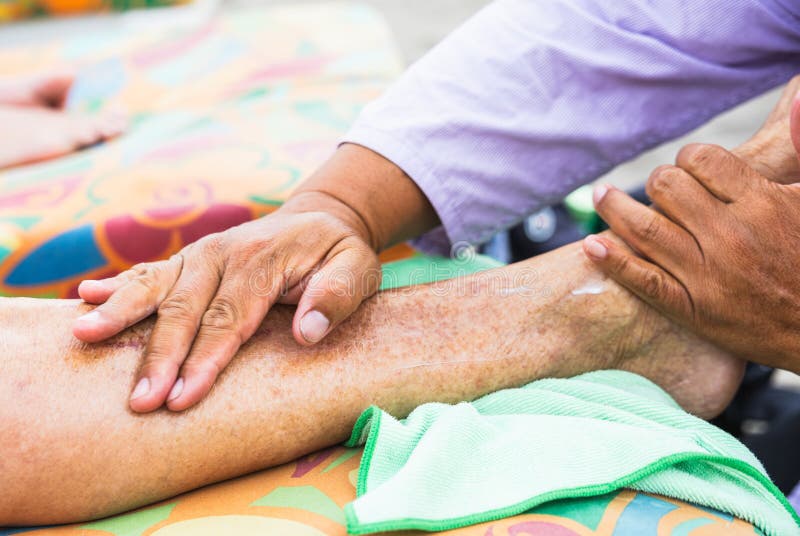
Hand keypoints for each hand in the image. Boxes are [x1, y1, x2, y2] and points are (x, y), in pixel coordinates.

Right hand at [73, 195, 380, 411]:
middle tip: (139, 401)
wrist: (319, 219)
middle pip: (185, 309)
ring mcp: (201, 254)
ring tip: (83, 335)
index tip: (183, 398)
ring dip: (121, 313)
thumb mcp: (358, 268)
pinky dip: (118, 285)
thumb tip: (308, 332)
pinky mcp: (189, 260)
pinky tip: (85, 298)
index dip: (206, 359)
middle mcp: (224, 254)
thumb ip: (337, 296)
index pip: (231, 318)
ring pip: (156, 286)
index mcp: (263, 260)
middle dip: (160, 356)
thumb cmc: (338, 253)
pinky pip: (150, 271)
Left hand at [582, 78, 799, 372]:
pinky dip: (613, 261)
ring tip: (601, 196)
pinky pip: (643, 280)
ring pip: (645, 229)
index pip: (701, 160)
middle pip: (667, 188)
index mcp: (762, 204)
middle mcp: (729, 237)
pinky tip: (592, 245)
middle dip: (658, 182)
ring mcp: (706, 275)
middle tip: (659, 190)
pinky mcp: (692, 310)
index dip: (689, 159)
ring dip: (615, 208)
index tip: (690, 169)